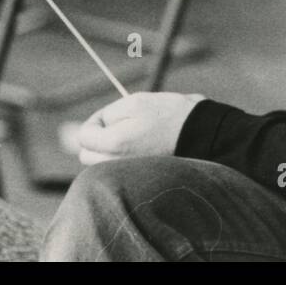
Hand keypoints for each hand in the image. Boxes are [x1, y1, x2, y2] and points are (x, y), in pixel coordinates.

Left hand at [76, 91, 205, 164]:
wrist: (201, 135)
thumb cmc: (168, 115)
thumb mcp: (134, 102)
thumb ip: (106, 115)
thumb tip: (89, 131)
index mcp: (114, 144)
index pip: (83, 136)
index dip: (96, 121)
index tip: (113, 116)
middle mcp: (116, 166)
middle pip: (87, 155)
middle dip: (99, 139)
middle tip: (123, 126)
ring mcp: (128, 177)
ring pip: (101, 166)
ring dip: (109, 151)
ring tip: (135, 138)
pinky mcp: (138, 182)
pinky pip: (118, 173)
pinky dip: (122, 162)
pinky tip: (141, 150)